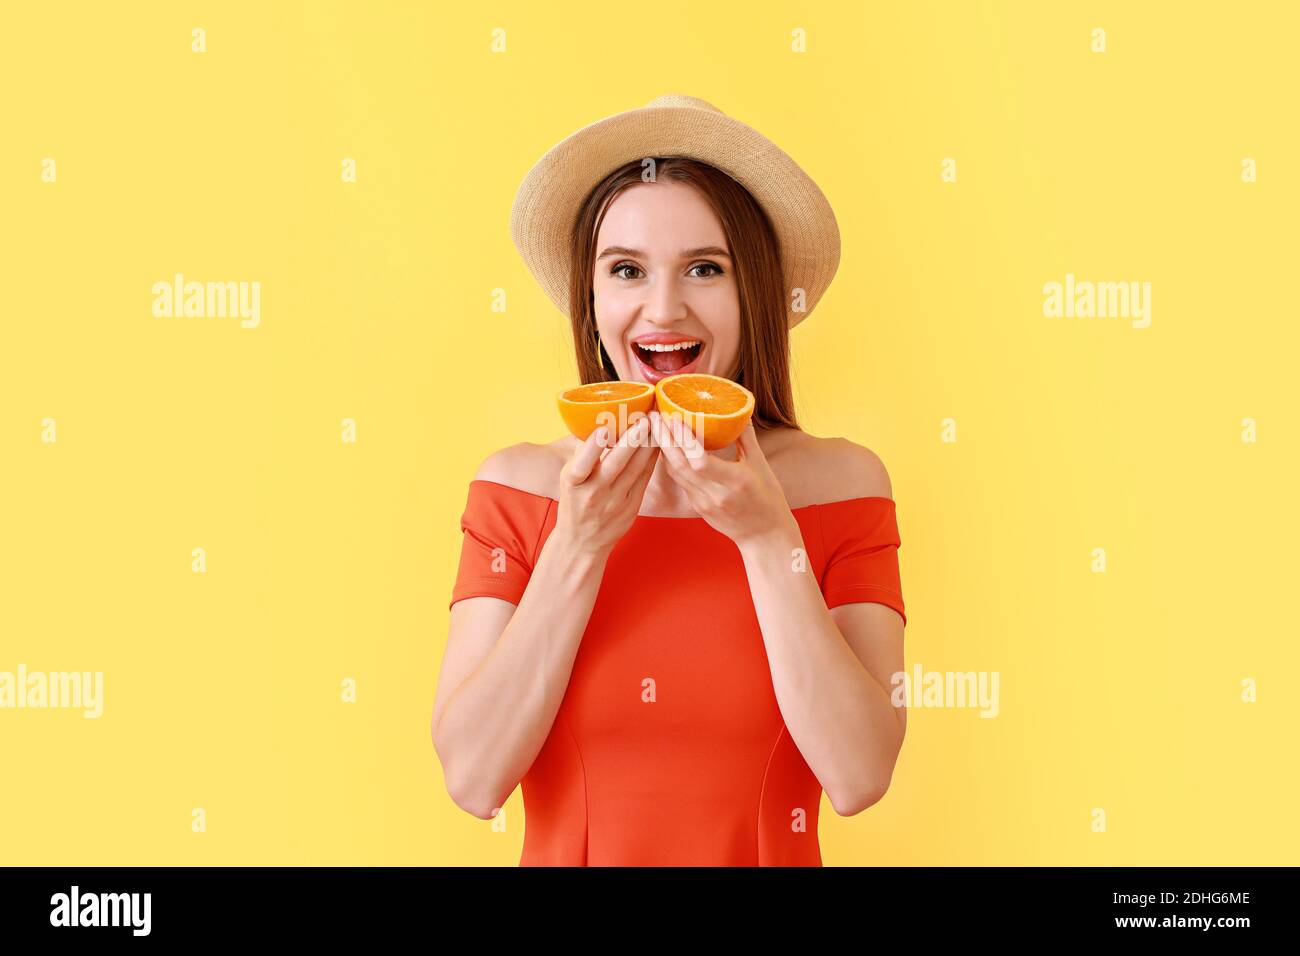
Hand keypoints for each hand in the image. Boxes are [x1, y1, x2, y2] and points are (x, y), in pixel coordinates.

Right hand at [555, 416, 658, 557]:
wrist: (582, 542)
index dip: (592, 448)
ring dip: (646, 446)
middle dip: (631, 441)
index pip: (581, 465)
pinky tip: (658, 444)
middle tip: (643, 419)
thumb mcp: (568, 481)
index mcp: (573, 485)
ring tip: (655, 425)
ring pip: (635, 469)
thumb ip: (581, 456)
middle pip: (616, 465)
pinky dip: (651, 460)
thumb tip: (591, 421)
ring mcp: (615, 502)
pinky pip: (644, 479)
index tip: (602, 430)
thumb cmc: (574, 503)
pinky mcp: (631, 507)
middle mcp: (594, 493)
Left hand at [648, 410, 798, 549]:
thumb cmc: (767, 499)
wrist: (763, 535)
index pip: (700, 461)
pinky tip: (667, 446)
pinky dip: (671, 462)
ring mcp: (703, 503)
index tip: (673, 418)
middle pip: (680, 465)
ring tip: (656, 426)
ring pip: (675, 473)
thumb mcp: (761, 465)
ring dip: (663, 449)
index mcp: (734, 482)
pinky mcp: (697, 507)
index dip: (684, 440)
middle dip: (664, 439)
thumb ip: (746, 438)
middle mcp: (715, 494)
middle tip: (655, 415)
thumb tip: (739, 411)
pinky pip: (680, 481)